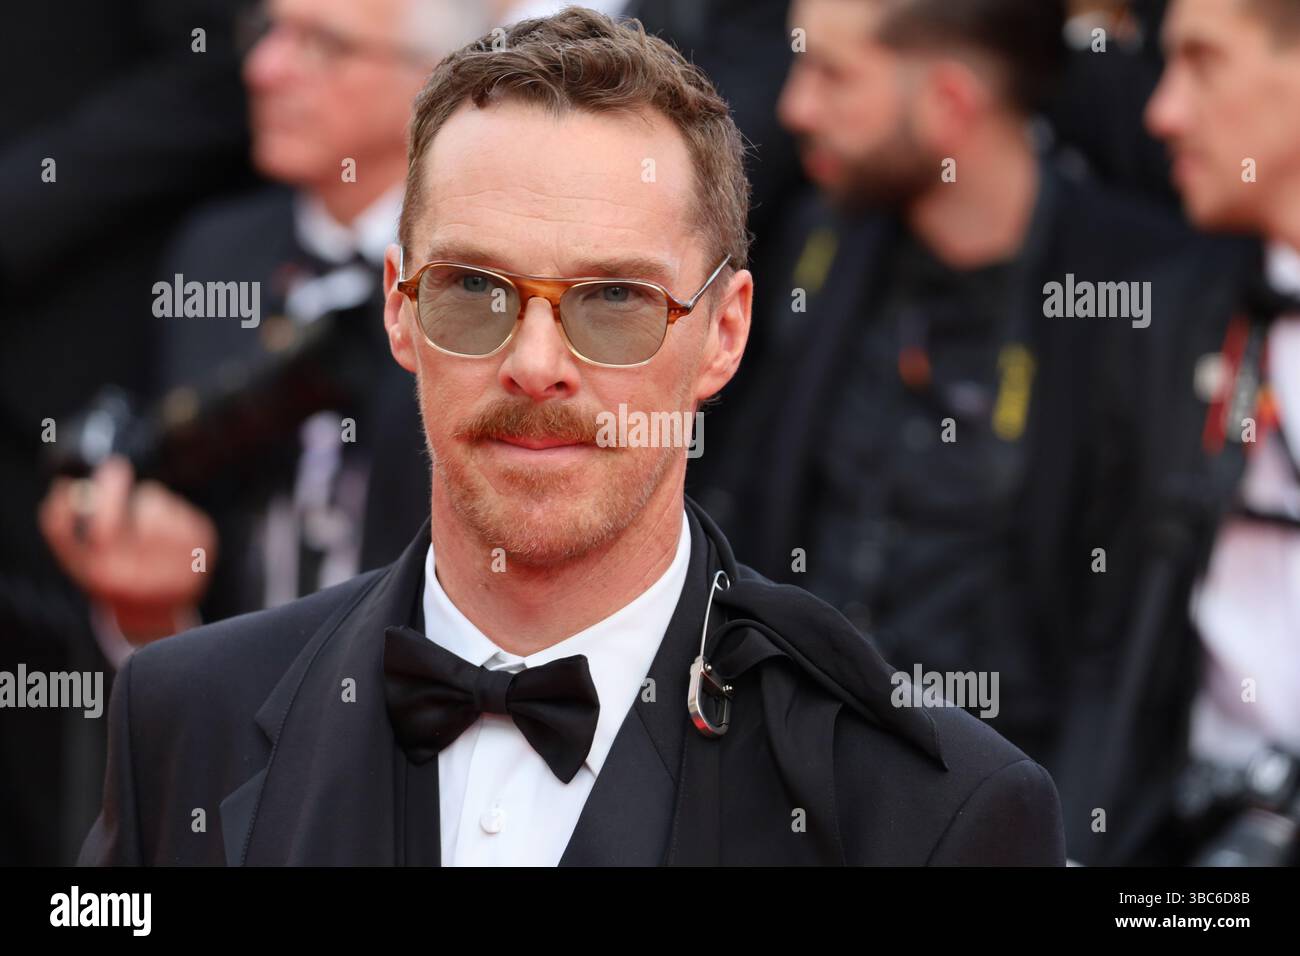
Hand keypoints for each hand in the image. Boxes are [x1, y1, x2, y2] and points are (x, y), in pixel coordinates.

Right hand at [39, 455, 218, 641]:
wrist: (158, 611)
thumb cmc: (115, 576)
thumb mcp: (84, 563)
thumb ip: (68, 529)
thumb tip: (70, 486)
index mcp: (107, 576)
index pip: (91, 532)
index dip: (73, 504)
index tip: (73, 482)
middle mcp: (140, 571)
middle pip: (123, 514)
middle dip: (114, 484)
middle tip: (113, 469)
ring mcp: (174, 558)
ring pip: (155, 502)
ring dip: (145, 500)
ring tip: (144, 521)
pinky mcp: (200, 544)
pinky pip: (178, 508)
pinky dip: (168, 511)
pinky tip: (166, 533)